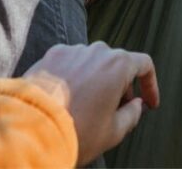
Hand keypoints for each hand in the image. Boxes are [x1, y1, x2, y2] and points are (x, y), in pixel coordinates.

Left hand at [23, 41, 159, 164]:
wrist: (31, 126)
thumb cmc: (77, 131)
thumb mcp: (114, 131)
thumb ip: (133, 114)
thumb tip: (137, 105)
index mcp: (118, 64)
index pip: (144, 65)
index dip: (150, 85)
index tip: (148, 103)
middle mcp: (96, 50)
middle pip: (117, 64)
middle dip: (121, 86)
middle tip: (117, 110)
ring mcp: (72, 50)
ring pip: (92, 63)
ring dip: (97, 80)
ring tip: (88, 106)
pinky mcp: (50, 55)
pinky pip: (70, 63)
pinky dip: (75, 77)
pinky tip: (68, 98)